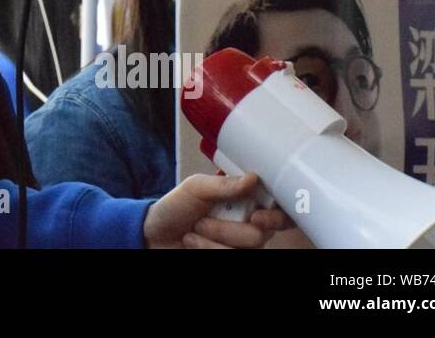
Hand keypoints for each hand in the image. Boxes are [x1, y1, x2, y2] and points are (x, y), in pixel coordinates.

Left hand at [143, 172, 289, 248]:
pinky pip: (230, 257)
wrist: (155, 234)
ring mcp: (240, 245)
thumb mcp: (195, 188)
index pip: (279, 210)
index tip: (257, 217)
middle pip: (261, 235)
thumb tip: (253, 178)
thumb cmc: (176, 207)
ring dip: (212, 239)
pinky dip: (207, 249)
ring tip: (195, 229)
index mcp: (247, 202)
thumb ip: (224, 185)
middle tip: (202, 220)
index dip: (277, 217)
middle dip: (227, 229)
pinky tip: (193, 243)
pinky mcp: (230, 256)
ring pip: (246, 249)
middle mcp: (249, 225)